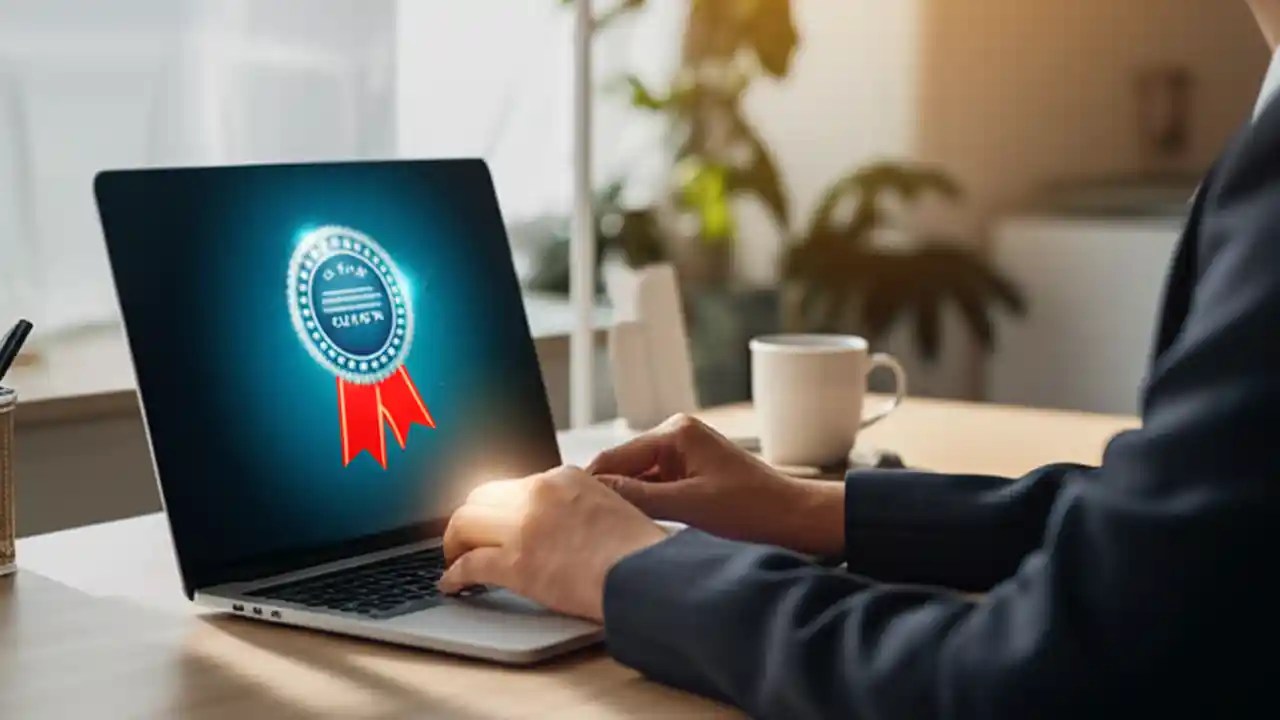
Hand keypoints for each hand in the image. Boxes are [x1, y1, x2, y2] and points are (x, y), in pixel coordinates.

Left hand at [439, 466, 666, 621]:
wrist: (647, 573)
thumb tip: (566, 528)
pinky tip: (453, 584)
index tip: (495, 520)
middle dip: (468, 518)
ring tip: (453, 559)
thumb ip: (583, 508)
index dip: (500, 506)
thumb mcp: (614, 509)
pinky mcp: (516, 563)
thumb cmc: (642, 552)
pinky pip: (469, 564)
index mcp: (566, 476)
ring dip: (453, 542)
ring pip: (465, 524)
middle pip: (481, 496)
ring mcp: (524, 526)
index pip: (515, 484)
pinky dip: (455, 575)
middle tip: (464, 537)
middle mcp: (539, 493)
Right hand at [589, 414, 845, 556]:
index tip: (563, 510)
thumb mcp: (689, 507)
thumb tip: (593, 494)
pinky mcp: (688, 471)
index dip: (588, 485)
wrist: (795, 519)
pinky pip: (652, 486)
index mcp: (675, 433)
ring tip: (599, 530)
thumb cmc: (752, 510)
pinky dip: (641, 505)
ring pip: (635, 479)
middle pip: (621, 466)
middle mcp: (675, 434)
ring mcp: (682, 453)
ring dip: (623, 502)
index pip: (614, 457)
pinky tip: (629, 527)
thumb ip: (639, 498)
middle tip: (576, 525)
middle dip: (603, 494)